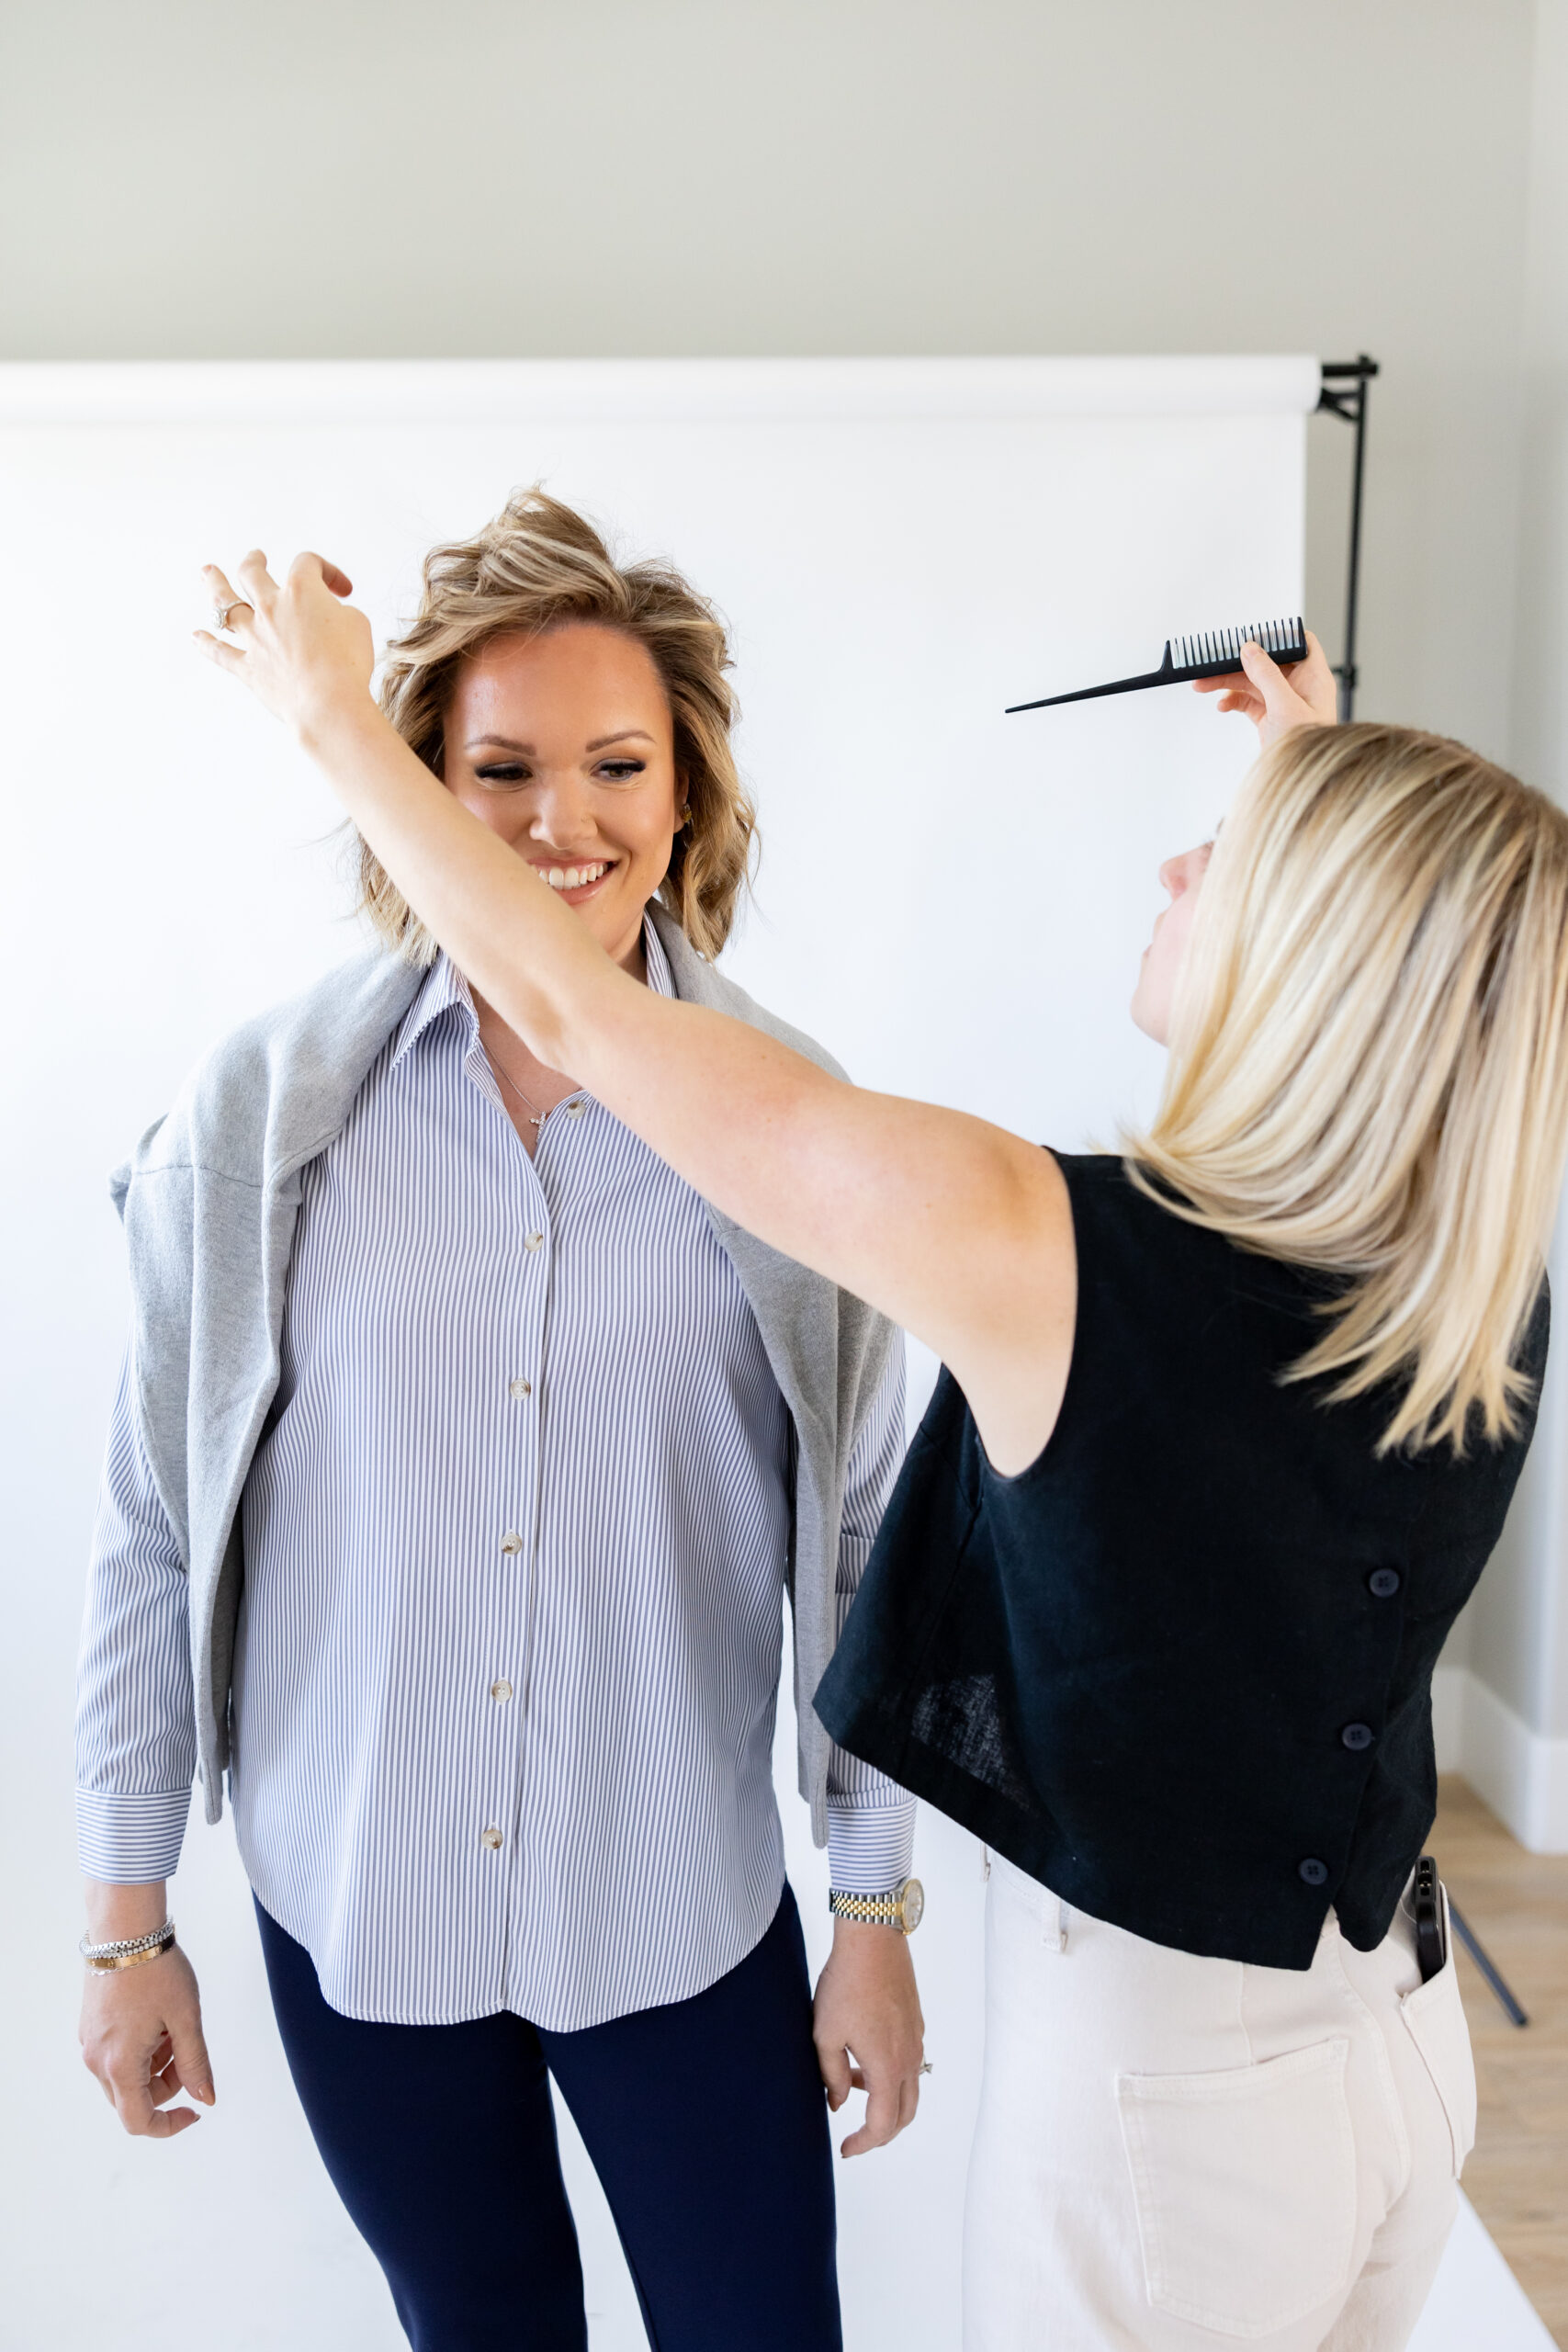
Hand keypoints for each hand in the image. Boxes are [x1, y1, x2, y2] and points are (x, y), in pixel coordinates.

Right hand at [80, 1943, 213, 2138]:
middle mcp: (96, 2060)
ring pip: (125, 2077)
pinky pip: (115, 2055)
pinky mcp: (90, 2028)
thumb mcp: (186, 2018)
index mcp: (119, 2065)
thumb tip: (206, 2098)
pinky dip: (140, 2050)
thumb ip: (196, 2063)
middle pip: (133, 2099)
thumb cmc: (156, 1970)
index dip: (169, 2124)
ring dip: (154, 2065)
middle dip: (166, 2085)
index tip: (194, 2111)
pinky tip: (156, 2018)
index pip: (139, 2121)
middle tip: (186, 2048)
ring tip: (172, 2025)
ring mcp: (90, 2043)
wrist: (125, 1930)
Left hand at [194, 549, 374, 737]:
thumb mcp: (357, 624)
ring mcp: (255, 637)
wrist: (329, 704)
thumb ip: (338, 612)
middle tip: (255, 557)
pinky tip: (196, 636)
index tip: (342, 591)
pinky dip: (207, 644)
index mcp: (301, 591)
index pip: (308, 563)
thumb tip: (326, 616)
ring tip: (208, 573)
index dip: (327, 571)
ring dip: (215, 585)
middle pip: (252, 573)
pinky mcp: (247, 667)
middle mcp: (270, 608)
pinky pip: (220, 653)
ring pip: (224, 605)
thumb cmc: (349, 663)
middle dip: (254, 562)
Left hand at [813, 1919, 924, 2156]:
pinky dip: (889, 2074)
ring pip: (909, 2088)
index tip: (846, 2149)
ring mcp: (915, 2039)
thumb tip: (838, 2103)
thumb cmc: (846, 1984)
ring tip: (851, 2085)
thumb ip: (832, 2076)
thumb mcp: (825, 2035)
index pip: (882, 2125)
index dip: (864, 2144)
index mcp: (888, 2068)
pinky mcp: (914, 2022)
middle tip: (856, 2136)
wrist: (872, 1940)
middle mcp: (909, 2058)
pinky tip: (862, 2056)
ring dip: (885, 2100)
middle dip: (881, 2132)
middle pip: (904, 2114)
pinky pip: (908, 2063)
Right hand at [1192, 626, 1338, 746]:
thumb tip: (1251, 649)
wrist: (1301, 783)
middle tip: (1213, 663)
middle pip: (1266, 663)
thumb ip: (1267, 675)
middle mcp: (1299, 688)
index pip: (1300, 643)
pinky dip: (1233, 701)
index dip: (1278, 637)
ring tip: (1203, 685)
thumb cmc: (1308, 749)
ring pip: (1252, 683)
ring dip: (1227, 683)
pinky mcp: (1269, 718)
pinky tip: (1222, 705)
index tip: (1253, 637)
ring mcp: (1283, 703)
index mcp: (1314, 678)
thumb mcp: (1285, 707)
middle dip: (1238, 663)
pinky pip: (1248, 702)